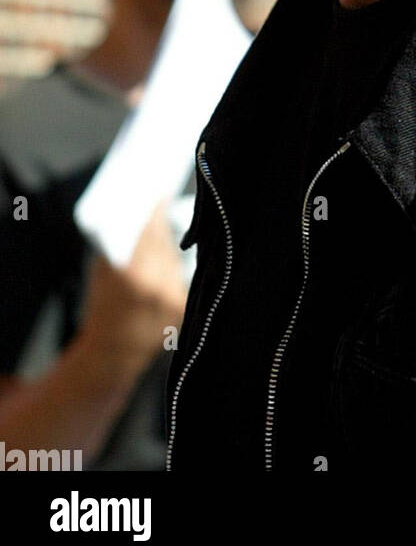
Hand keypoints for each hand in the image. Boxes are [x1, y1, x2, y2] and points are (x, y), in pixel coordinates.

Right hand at [79, 203, 189, 368]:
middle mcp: (155, 284)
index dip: (154, 210)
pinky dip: (174, 265)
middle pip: (164, 240)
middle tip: (161, 202)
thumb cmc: (102, 308)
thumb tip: (135, 213)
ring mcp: (171, 296)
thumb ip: (118, 245)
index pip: (148, 231)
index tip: (157, 193)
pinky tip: (172, 253)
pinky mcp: (183, 306)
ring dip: (169, 243)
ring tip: (164, 227)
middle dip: (161, 222)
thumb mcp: (102, 273)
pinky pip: (181, 274)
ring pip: (174, 256)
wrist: (112, 352)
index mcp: (130, 274)